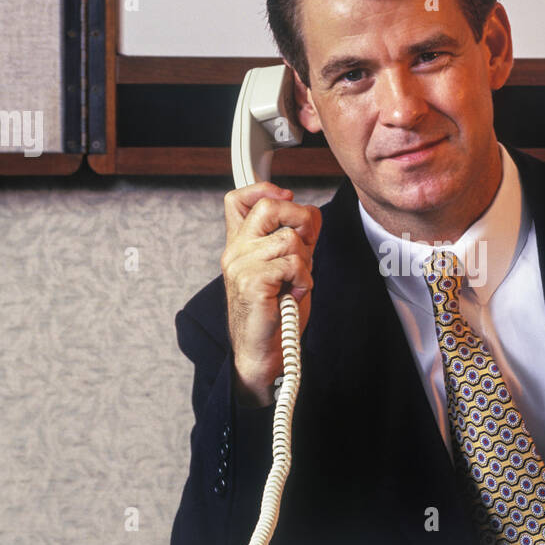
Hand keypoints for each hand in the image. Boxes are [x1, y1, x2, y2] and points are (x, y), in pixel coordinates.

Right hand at [221, 182, 321, 405]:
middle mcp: (236, 251)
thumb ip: (294, 241)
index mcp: (240, 246)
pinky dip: (303, 281)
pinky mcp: (252, 282)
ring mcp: (240, 265)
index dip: (265, 190)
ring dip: (305, 264)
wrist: (264, 354)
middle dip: (299, 220)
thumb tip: (309, 214)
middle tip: (306, 246)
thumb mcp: (287, 269)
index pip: (238, 200)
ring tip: (295, 285)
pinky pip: (293, 264)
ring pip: (290, 240)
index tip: (288, 200)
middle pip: (269, 207)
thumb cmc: (275, 314)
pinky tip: (293, 297)